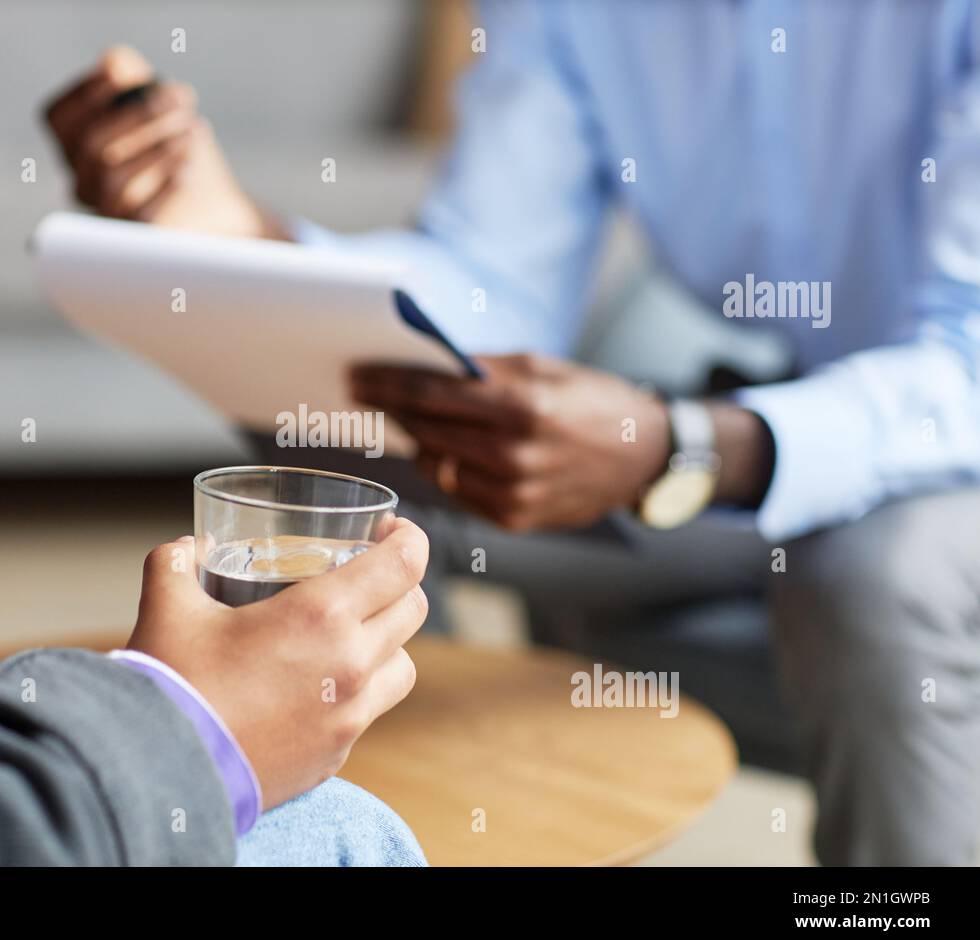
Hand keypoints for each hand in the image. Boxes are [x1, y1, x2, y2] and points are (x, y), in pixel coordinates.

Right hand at [43, 46, 285, 238]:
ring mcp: (107, 212)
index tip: (121, 71)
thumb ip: (132, 77)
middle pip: (93, 145)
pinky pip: (140, 212)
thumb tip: (112, 61)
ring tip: (194, 129)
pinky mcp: (136, 235)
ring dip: (158, 146)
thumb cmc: (178, 148)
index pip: (58, 120)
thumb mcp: (158, 106)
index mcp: (75, 149)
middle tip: (182, 97)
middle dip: (140, 115)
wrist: (215, 206)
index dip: (85, 92)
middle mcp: (83, 182)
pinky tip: (191, 163)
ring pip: (113, 178)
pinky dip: (168, 182)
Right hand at [128, 519, 428, 808]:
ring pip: (403, 667)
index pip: (404, 564)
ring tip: (350, 634)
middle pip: (413, 610)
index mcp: (321, 615)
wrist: (163, 773)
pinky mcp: (336, 754)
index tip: (390, 530)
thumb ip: (177, 562)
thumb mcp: (167, 605)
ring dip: (387, 642)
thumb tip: (190, 548)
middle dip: (399, 583)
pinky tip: (318, 686)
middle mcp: (350, 664)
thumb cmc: (171, 685)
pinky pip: (369, 713)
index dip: (409, 537)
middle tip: (368, 575)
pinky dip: (357, 692)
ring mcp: (349, 715)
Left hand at [351, 354, 671, 530]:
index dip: (385, 385)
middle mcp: (514, 453)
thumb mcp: (542, 366)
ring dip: (417, 440)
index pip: (430, 394)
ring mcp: (513, 492)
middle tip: (365, 393)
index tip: (354, 377)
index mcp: (521, 406)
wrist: (643, 456)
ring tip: (407, 419)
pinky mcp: (513, 519)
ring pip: (435, 465)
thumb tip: (420, 362)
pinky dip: (446, 468)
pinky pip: (457, 491)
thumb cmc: (590, 399)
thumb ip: (481, 368)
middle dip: (392, 409)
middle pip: (425, 429)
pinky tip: (445, 450)